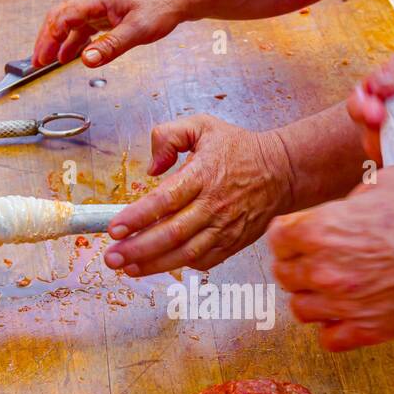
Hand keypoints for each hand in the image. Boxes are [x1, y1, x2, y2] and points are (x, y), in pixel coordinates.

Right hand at [33, 0, 191, 67]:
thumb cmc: (161, 8)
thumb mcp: (137, 31)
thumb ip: (111, 47)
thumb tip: (86, 61)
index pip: (65, 16)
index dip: (51, 37)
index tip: (43, 56)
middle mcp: (95, 0)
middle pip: (60, 17)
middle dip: (46, 39)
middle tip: (37, 61)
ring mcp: (100, 7)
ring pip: (70, 23)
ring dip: (58, 41)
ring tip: (47, 61)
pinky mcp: (106, 14)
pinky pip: (83, 27)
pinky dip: (73, 41)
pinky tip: (70, 55)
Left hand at [104, 115, 293, 275]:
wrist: (281, 171)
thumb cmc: (240, 149)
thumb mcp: (203, 125)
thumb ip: (169, 136)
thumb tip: (152, 167)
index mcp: (203, 175)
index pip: (164, 200)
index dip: (137, 217)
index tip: (115, 228)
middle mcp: (213, 205)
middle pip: (171, 233)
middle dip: (137, 249)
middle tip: (112, 257)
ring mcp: (224, 228)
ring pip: (185, 253)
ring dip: (153, 264)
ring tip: (127, 268)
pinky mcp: (232, 243)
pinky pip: (203, 260)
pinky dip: (180, 266)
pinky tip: (158, 266)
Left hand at [269, 167, 393, 350]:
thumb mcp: (388, 183)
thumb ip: (352, 198)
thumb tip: (343, 209)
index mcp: (323, 228)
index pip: (276, 237)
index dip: (289, 235)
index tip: (298, 237)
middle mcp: (325, 269)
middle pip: (284, 273)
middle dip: (298, 265)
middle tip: (319, 261)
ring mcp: (344, 305)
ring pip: (301, 309)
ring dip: (313, 298)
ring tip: (334, 289)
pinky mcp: (366, 331)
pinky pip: (328, 338)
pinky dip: (333, 328)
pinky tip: (349, 313)